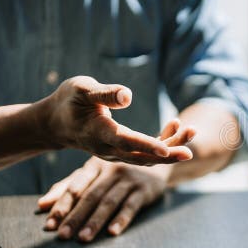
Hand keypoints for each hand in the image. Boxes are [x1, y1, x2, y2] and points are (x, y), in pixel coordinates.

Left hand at [39, 119, 194, 241]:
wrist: (156, 160)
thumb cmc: (119, 172)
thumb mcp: (94, 175)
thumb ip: (69, 188)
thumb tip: (42, 205)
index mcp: (95, 166)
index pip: (75, 187)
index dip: (61, 206)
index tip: (50, 225)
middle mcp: (111, 170)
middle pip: (90, 196)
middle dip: (76, 217)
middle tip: (63, 236)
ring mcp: (129, 179)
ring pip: (109, 201)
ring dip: (95, 221)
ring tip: (83, 238)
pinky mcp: (145, 189)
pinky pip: (132, 205)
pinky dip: (122, 219)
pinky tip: (113, 232)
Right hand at [41, 76, 190, 165]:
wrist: (55, 122)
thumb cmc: (69, 100)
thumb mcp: (81, 89)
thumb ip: (105, 93)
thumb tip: (128, 96)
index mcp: (98, 132)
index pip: (125, 140)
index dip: (146, 145)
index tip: (166, 149)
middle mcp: (108, 148)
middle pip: (142, 156)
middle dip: (168, 154)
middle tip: (191, 150)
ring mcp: (115, 153)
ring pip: (147, 157)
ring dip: (171, 148)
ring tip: (192, 132)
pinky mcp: (122, 152)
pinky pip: (145, 153)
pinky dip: (163, 143)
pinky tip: (176, 126)